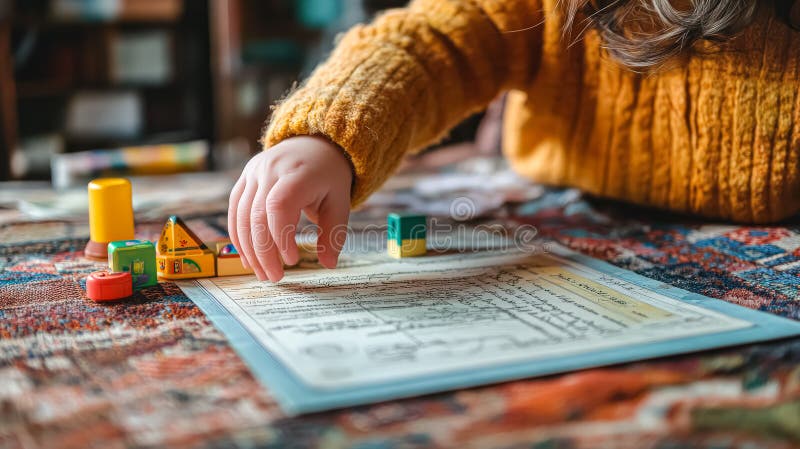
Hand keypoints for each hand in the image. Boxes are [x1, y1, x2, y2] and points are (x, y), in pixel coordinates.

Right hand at [228, 136, 352, 281]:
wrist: (314, 145)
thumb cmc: (328, 178)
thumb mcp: (340, 202)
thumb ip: (333, 233)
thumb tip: (328, 264)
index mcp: (299, 173)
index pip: (279, 206)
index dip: (280, 236)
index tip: (293, 259)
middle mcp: (271, 169)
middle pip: (256, 215)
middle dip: (263, 251)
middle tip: (275, 277)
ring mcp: (253, 172)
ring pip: (241, 215)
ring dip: (248, 249)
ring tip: (262, 272)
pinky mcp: (244, 179)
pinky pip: (234, 210)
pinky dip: (238, 236)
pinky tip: (248, 257)